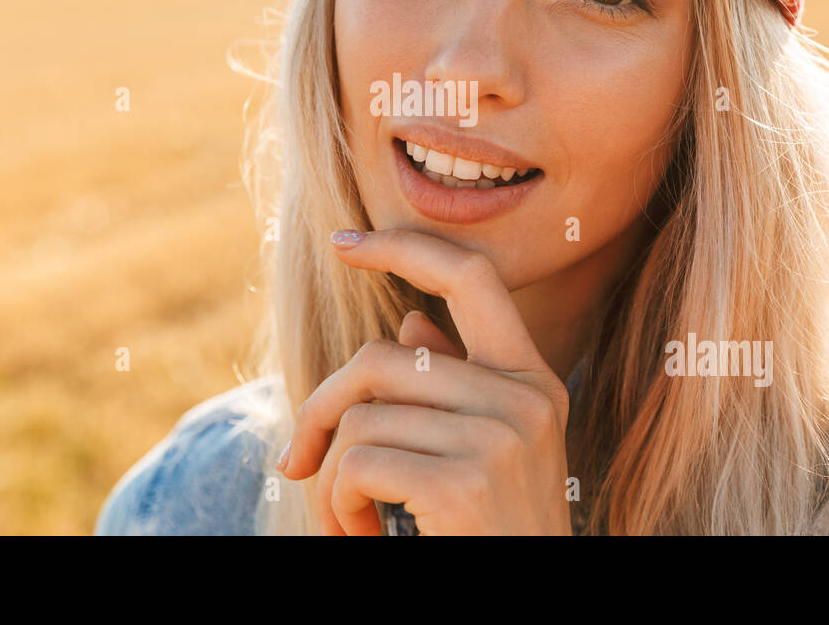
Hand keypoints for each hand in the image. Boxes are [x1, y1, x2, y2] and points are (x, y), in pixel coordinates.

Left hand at [277, 228, 572, 534]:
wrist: (532, 608)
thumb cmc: (489, 538)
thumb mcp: (481, 457)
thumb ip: (449, 387)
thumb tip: (408, 325)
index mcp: (532, 381)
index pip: (473, 278)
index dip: (407, 247)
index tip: (345, 241)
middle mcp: (525, 399)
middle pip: (381, 358)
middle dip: (321, 409)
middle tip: (296, 462)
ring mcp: (503, 438)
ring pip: (359, 417)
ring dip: (328, 479)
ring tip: (350, 523)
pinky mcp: (466, 483)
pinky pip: (355, 463)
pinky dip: (336, 506)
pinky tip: (364, 538)